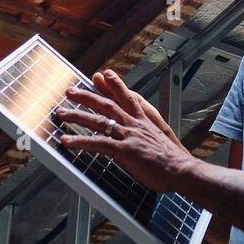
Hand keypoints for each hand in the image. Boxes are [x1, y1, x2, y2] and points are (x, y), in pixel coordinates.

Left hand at [54, 70, 194, 192]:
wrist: (182, 169)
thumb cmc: (171, 160)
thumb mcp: (157, 140)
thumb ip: (143, 135)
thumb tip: (132, 137)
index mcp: (144, 120)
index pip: (126, 96)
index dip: (113, 84)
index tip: (103, 74)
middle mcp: (135, 124)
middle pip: (107, 104)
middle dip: (87, 96)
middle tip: (71, 90)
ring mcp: (129, 135)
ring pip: (99, 120)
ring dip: (77, 115)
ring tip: (61, 112)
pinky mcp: (124, 150)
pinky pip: (98, 144)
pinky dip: (81, 142)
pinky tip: (67, 141)